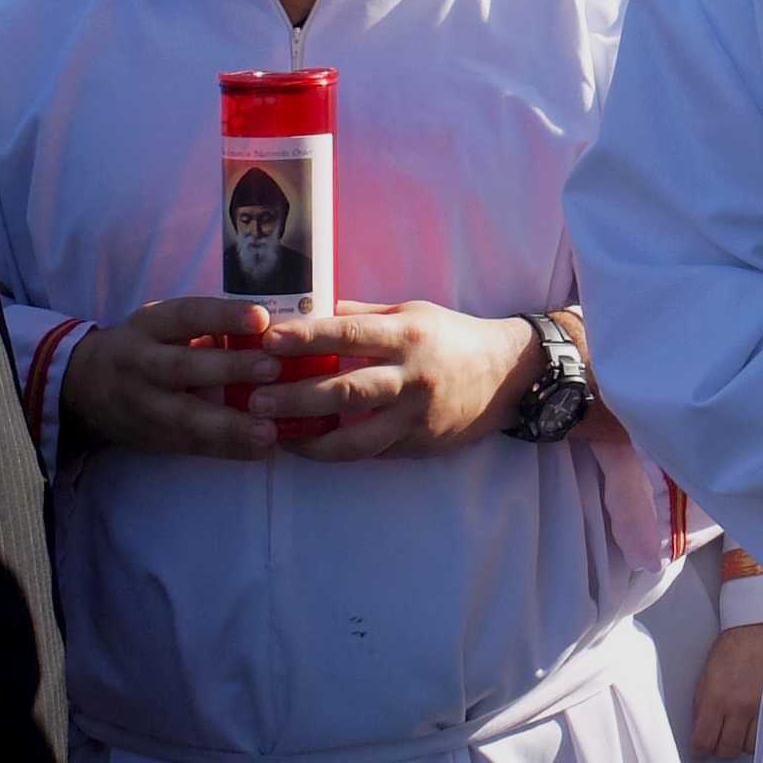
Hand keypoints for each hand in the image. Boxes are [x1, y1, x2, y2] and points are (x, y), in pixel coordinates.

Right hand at [61, 295, 282, 460]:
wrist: (83, 386)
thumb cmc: (145, 345)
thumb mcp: (162, 322)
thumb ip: (206, 323)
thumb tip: (273, 324)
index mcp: (149, 326)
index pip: (186, 315)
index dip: (222, 316)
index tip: (261, 319)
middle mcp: (141, 364)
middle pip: (182, 367)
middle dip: (228, 369)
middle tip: (273, 369)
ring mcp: (142, 406)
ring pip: (184, 417)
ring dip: (229, 425)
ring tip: (269, 431)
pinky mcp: (150, 438)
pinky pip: (189, 446)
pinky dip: (226, 450)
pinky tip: (260, 450)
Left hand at [251, 299, 541, 460]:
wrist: (507, 374)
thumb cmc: (452, 336)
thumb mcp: (412, 312)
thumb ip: (364, 314)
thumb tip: (312, 310)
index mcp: (407, 334)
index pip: (349, 332)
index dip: (307, 337)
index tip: (269, 340)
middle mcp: (411, 375)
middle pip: (345, 390)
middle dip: (295, 397)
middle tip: (255, 401)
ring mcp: (416, 415)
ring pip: (356, 436)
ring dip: (310, 438)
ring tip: (275, 437)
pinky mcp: (420, 443)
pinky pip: (372, 452)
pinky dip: (338, 452)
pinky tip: (309, 448)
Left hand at [690, 622, 762, 759]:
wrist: (760, 626)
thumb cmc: (732, 646)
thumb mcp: (707, 673)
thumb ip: (703, 704)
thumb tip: (700, 729)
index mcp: (714, 697)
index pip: (703, 742)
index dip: (700, 749)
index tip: (701, 747)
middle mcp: (737, 706)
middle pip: (726, 750)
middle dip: (720, 747)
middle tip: (720, 738)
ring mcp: (759, 707)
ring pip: (747, 747)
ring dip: (742, 742)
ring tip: (740, 729)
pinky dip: (759, 734)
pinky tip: (755, 724)